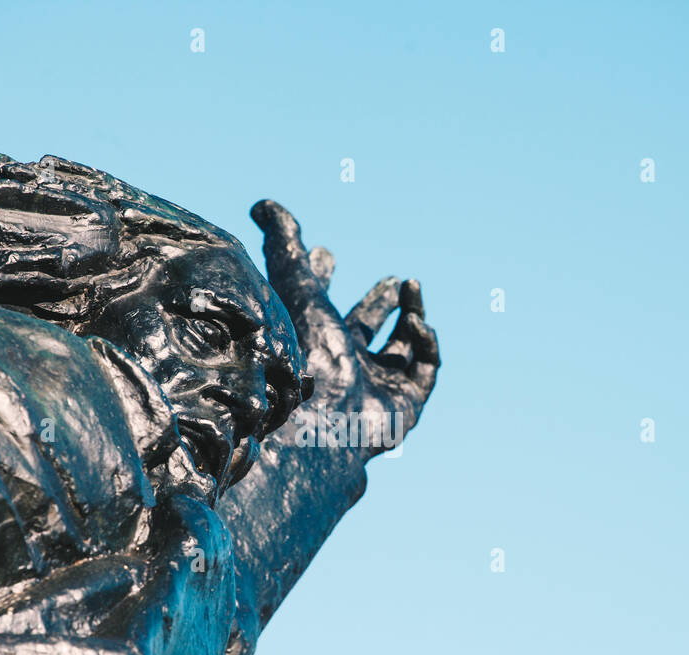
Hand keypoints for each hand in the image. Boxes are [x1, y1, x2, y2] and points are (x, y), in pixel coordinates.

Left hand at [250, 200, 438, 458]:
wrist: (323, 415)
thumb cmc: (303, 353)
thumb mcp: (295, 286)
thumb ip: (282, 244)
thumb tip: (262, 204)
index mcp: (313, 344)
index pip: (316, 307)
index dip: (321, 277)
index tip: (323, 252)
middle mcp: (343, 366)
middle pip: (362, 332)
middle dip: (378, 302)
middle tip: (393, 279)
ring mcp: (376, 387)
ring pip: (402, 351)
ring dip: (411, 315)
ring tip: (409, 284)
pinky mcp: (405, 406)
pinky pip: (426, 370)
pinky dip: (425, 343)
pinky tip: (416, 323)